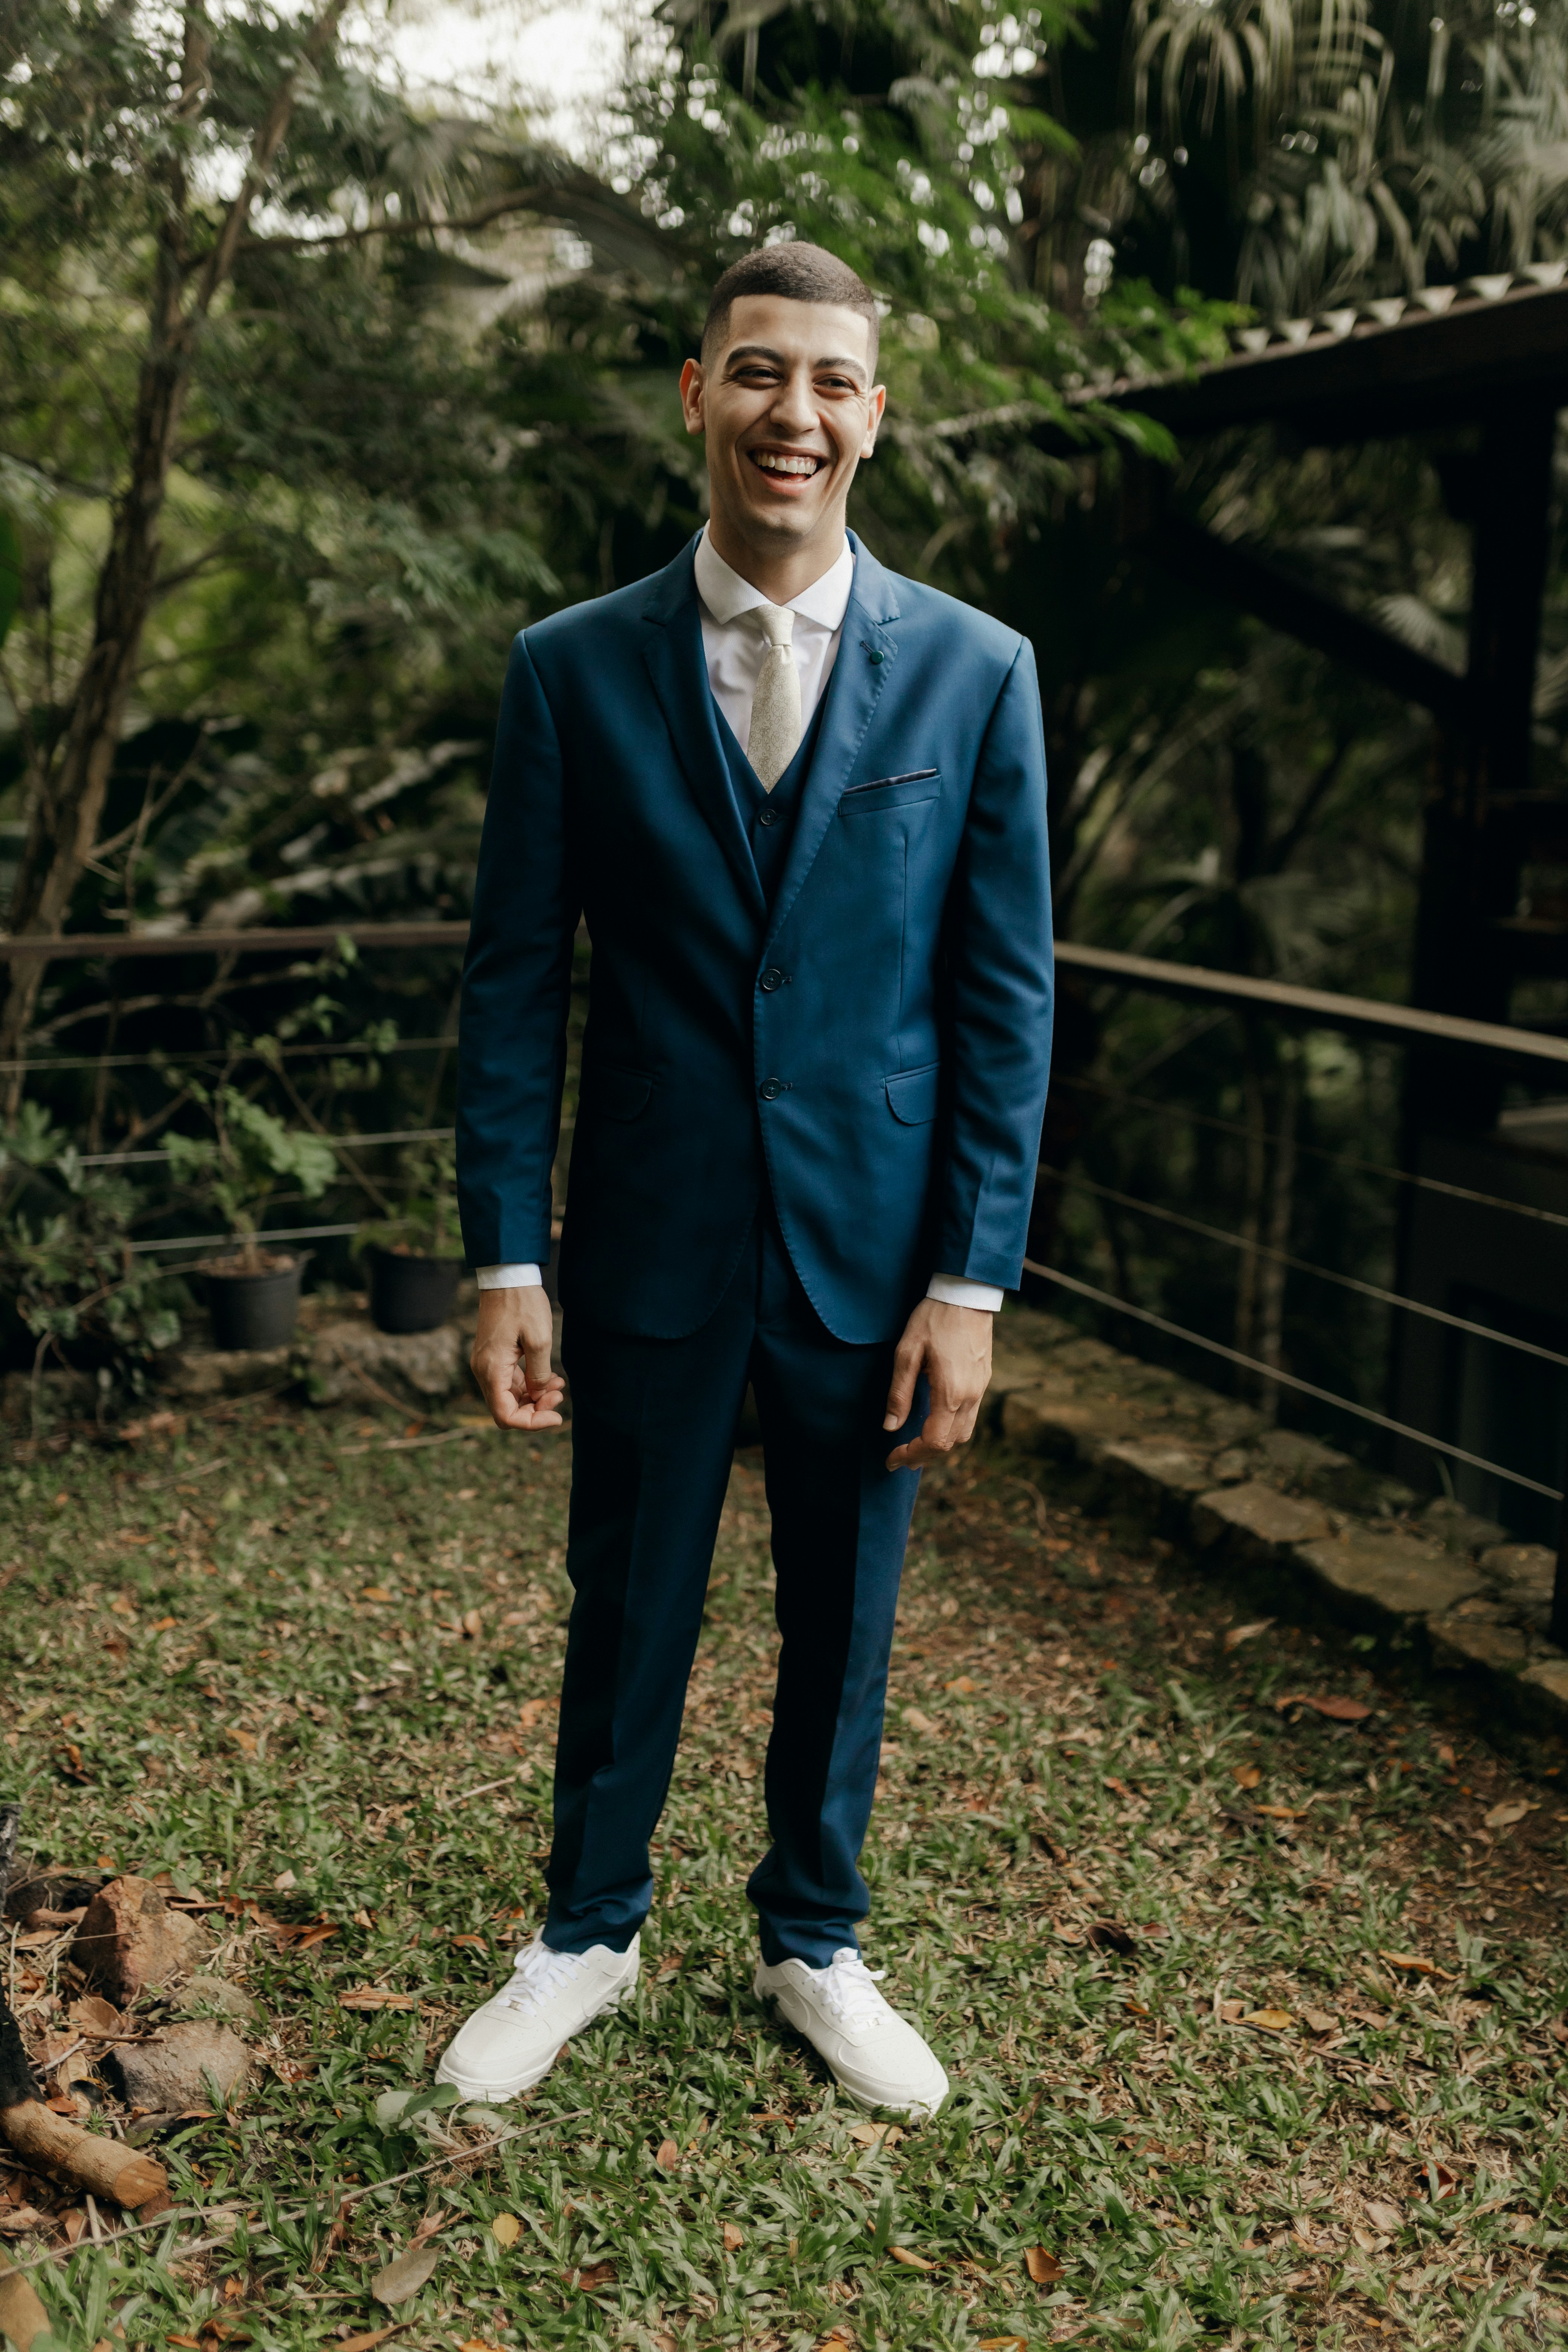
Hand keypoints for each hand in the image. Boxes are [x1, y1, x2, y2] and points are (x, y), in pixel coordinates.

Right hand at [471, 1286, 565, 1431]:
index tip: (556, 1417)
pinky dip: (529, 1385)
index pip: (505, 1415)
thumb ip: (538, 1375)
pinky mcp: (493, 1357)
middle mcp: (483, 1371)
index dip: (531, 1424)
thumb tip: (538, 1396)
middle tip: (559, 1396)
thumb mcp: (539, 1340)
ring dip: (534, 1398)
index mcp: (491, 1370)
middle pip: (506, 1410)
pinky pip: (510, 1382)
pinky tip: (550, 1378)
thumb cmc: (523, 1304)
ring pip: (509, 1397)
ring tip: (558, 1386)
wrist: (507, 1277)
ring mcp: (487, 1364)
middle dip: (535, 1411)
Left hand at [882, 1297, 992, 1470]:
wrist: (967, 1294)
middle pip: (950, 1443)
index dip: (911, 1455)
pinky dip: (951, 1428)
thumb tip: (891, 1426)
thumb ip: (899, 1393)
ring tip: (917, 1444)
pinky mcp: (983, 1380)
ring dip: (940, 1444)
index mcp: (950, 1393)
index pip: (934, 1442)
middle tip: (901, 1456)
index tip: (892, 1459)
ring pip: (963, 1433)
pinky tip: (935, 1421)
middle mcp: (970, 1396)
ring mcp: (980, 1389)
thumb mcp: (907, 1353)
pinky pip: (970, 1416)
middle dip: (925, 1455)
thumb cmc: (933, 1319)